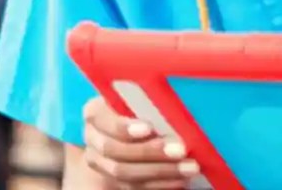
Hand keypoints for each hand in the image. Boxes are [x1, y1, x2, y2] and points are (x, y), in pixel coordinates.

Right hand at [81, 97, 199, 188]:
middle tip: (180, 150)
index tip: (148, 128)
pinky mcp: (113, 182)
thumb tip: (173, 104)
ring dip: (160, 171)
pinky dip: (159, 184)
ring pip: (123, 173)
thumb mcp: (140, 100)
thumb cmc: (140, 108)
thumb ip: (149, 101)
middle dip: (149, 152)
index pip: (103, 119)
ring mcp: (100, 163)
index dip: (123, 127)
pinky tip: (180, 180)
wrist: (128, 134)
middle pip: (113, 150)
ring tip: (188, 167)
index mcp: (95, 113)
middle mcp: (93, 138)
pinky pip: (134, 188)